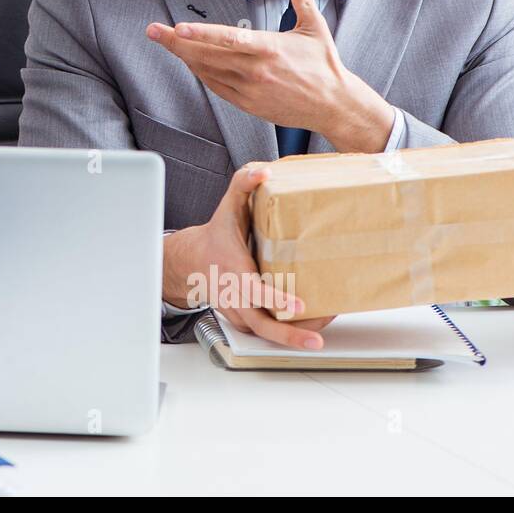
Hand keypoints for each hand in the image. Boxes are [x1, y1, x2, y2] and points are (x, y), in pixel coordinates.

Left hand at [145, 0, 391, 152]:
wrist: (333, 105)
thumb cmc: (324, 66)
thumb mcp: (315, 30)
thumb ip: (303, 1)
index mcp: (270, 47)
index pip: (228, 38)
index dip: (200, 34)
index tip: (177, 28)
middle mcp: (255, 69)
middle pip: (207, 55)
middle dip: (176, 43)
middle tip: (153, 31)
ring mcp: (249, 89)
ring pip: (207, 71)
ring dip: (184, 57)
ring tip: (165, 41)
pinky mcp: (247, 104)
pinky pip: (216, 86)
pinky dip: (200, 73)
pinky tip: (188, 61)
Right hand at [164, 164, 335, 349]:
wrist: (191, 260)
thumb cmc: (216, 236)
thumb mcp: (227, 207)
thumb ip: (243, 185)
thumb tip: (263, 170)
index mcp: (234, 272)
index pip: (254, 291)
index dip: (276, 299)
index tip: (298, 304)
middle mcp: (235, 297)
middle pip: (262, 326)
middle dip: (289, 337)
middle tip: (316, 342)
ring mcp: (239, 311)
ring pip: (266, 332)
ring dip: (294, 336)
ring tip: (322, 335)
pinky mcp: (243, 319)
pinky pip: (265, 331)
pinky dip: (286, 332)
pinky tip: (309, 327)